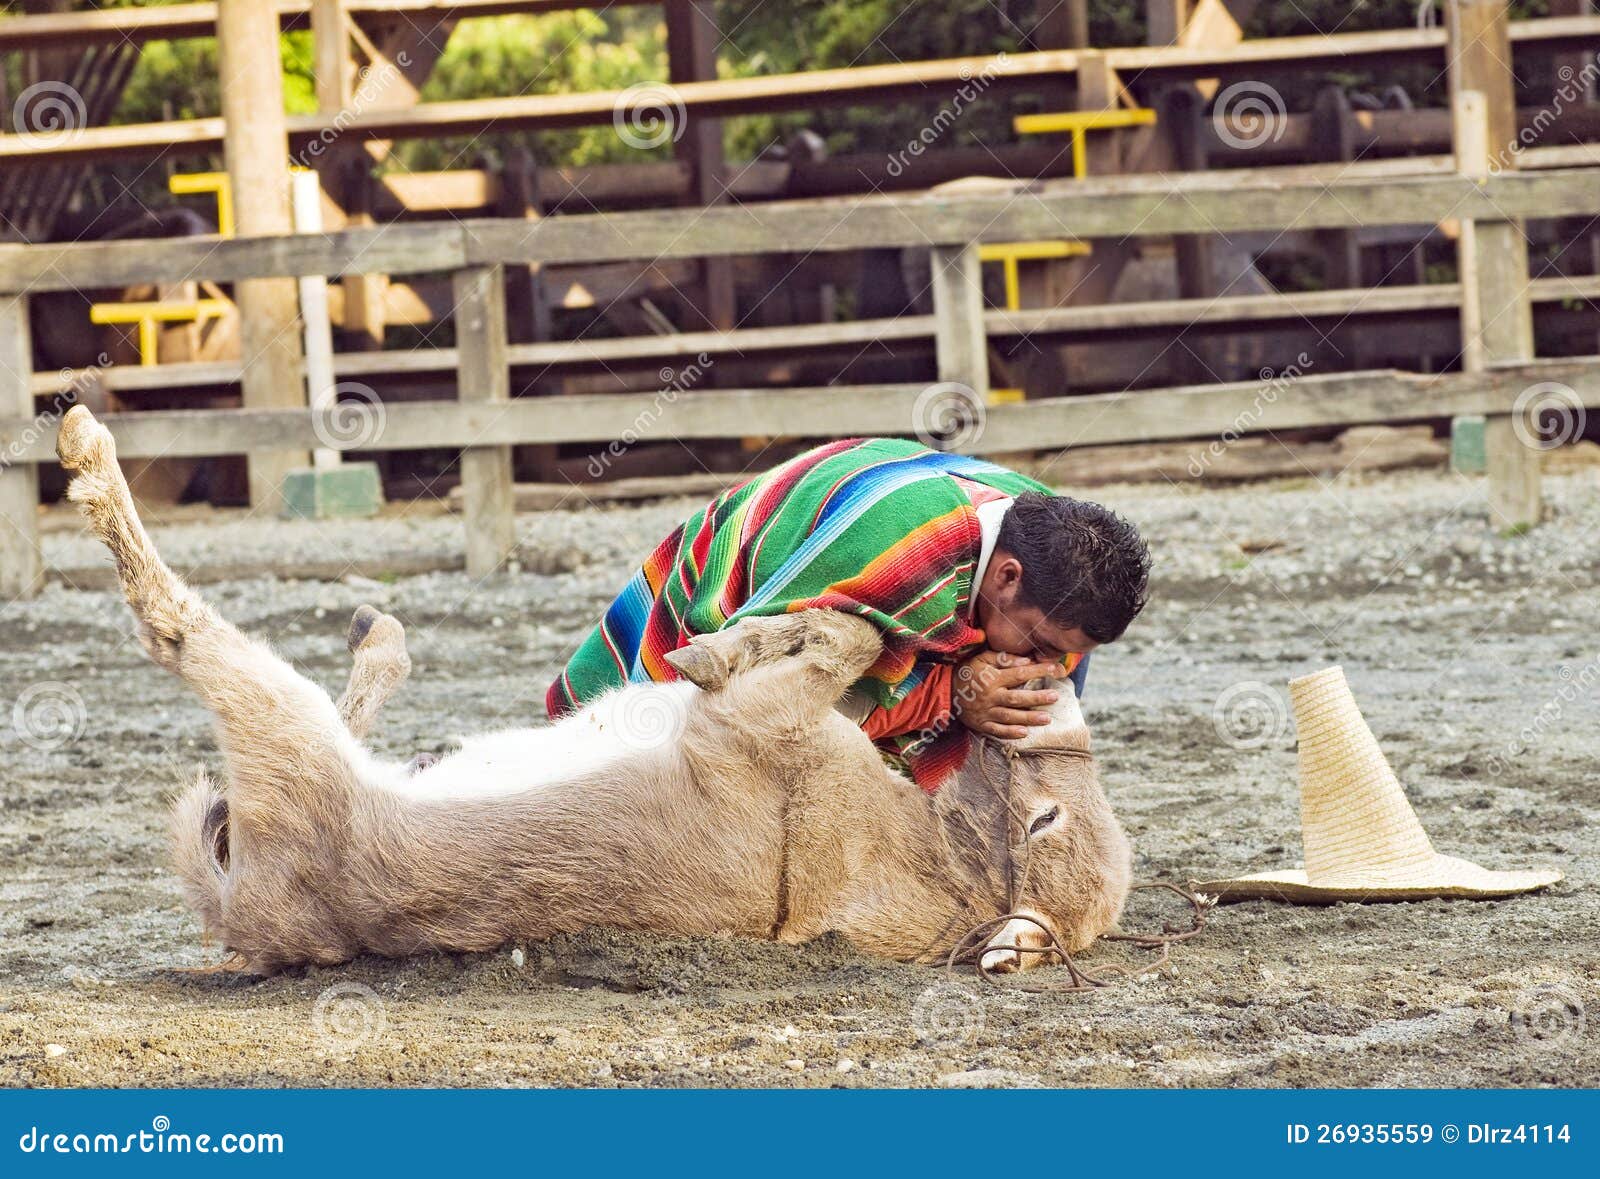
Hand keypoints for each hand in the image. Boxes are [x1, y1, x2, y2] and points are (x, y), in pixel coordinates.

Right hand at [951, 650, 1069, 739]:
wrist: (943, 690)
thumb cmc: (967, 672)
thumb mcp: (981, 659)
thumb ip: (1003, 658)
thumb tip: (1026, 661)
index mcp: (992, 677)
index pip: (1019, 674)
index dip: (1038, 671)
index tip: (1056, 670)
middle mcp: (990, 695)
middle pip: (1017, 698)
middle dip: (1037, 698)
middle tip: (1055, 697)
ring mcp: (985, 711)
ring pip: (1010, 716)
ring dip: (1029, 718)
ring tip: (1047, 719)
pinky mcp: (981, 724)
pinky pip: (996, 730)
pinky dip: (1010, 733)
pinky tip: (1024, 733)